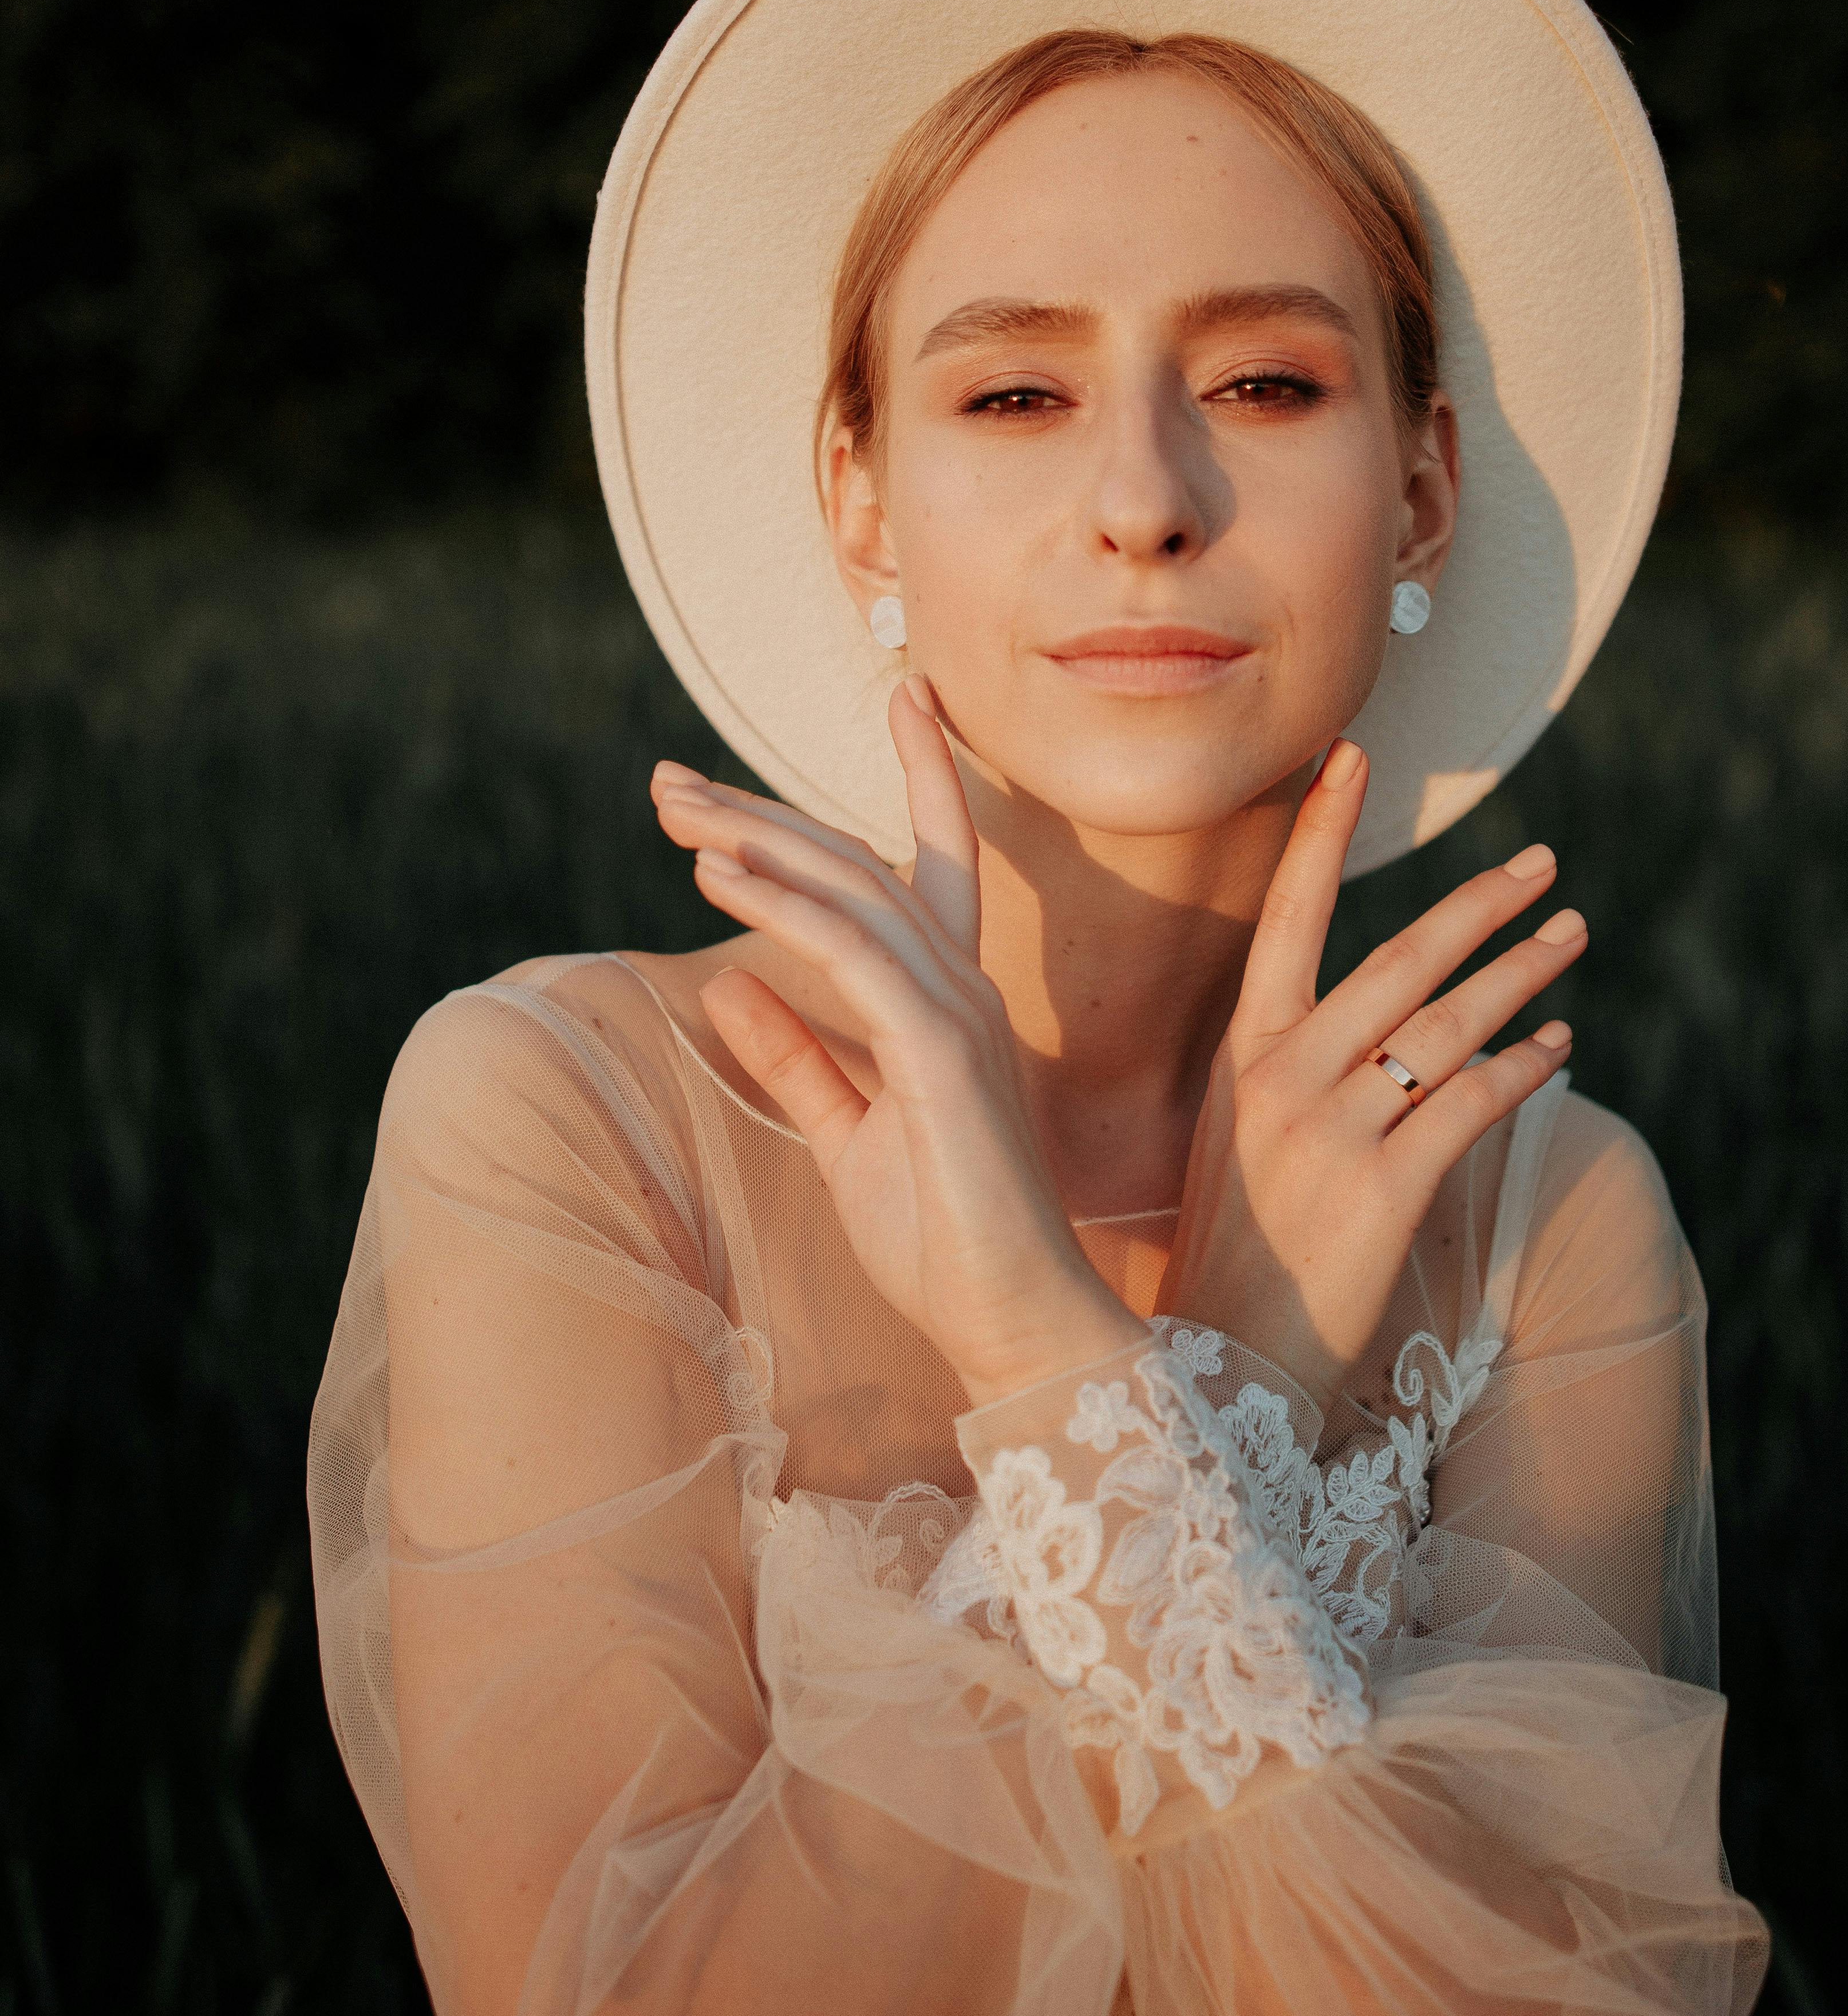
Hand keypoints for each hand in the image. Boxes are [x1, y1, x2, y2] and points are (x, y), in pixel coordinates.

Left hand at [650, 687, 1139, 1409]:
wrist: (1010, 1323)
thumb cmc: (943, 1242)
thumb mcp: (847, 1137)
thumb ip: (797, 1059)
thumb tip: (730, 986)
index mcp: (949, 1003)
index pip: (934, 859)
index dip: (922, 772)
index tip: (903, 692)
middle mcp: (961, 988)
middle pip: (862, 861)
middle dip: (762, 811)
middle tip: (669, 782)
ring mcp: (957, 1014)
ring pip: (853, 889)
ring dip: (754, 840)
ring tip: (673, 809)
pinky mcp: (940, 1052)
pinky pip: (854, 953)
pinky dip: (784, 904)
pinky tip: (718, 877)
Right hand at [1157, 741, 1582, 1421]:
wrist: (1219, 1365)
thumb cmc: (1233, 1250)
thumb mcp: (1233, 1138)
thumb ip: (1287, 1071)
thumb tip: (1363, 1019)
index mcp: (1243, 1053)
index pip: (1286, 916)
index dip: (1321, 832)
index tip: (1351, 755)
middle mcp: (1285, 1078)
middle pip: (1398, 959)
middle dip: (1478, 903)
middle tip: (1542, 861)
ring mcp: (1334, 1131)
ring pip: (1448, 1024)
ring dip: (1522, 974)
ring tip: (1571, 935)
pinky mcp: (1386, 1189)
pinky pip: (1472, 1103)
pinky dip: (1524, 1066)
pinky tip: (1559, 1045)